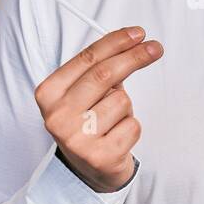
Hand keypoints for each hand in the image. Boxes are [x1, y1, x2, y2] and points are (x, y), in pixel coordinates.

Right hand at [34, 26, 163, 191]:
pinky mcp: (99, 157)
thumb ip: (100, 68)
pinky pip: (132, 125)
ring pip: (121, 101)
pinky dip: (131, 127)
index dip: (116, 42)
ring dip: (126, 107)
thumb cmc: (87, 122)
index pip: (87, 58)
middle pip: (105, 75)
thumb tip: (136, 42)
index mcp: (48, 94)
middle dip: (134, 57)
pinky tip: (117, 137)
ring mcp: (76, 139)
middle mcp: (57, 116)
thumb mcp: (82, 93)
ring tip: (113, 120)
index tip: (138, 34)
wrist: (87, 169)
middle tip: (154, 48)